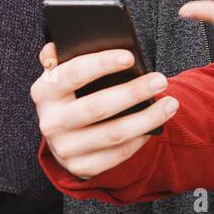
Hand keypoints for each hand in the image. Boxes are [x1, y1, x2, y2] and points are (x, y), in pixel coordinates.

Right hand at [30, 42, 177, 178]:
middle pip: (97, 107)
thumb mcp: (62, 72)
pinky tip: (155, 125)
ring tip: (170, 103)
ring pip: (113, 134)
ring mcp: (64, 148)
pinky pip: (117, 154)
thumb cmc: (72, 92)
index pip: (73, 73)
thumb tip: (59, 46)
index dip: (101, 64)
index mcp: (43, 91)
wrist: (63, 134)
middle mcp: (50, 122)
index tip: (130, 56)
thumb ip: (62, 56)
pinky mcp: (80, 167)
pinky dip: (139, 139)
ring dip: (146, 118)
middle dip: (133, 92)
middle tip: (160, 80)